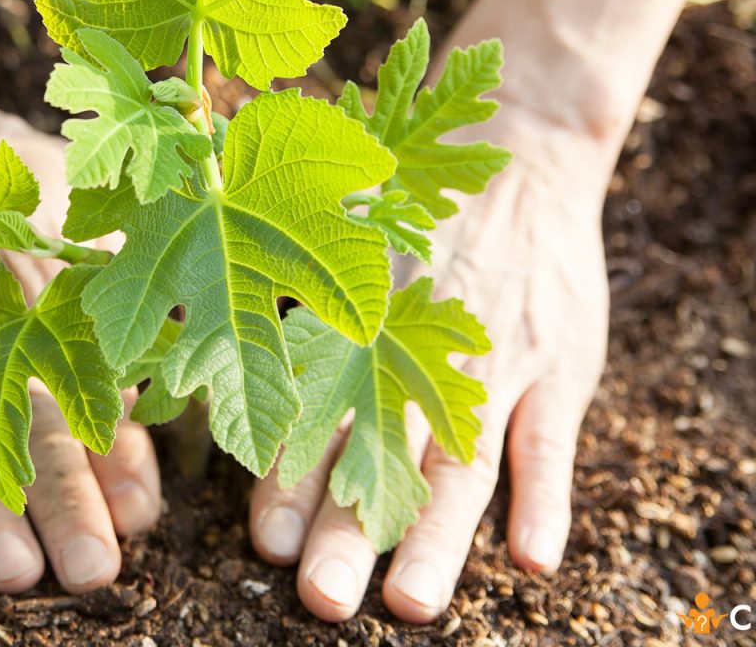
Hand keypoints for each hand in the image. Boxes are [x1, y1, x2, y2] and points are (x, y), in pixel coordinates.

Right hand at [0, 90, 160, 594]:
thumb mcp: (58, 198)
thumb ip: (110, 272)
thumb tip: (174, 350)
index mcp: (40, 283)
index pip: (85, 381)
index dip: (113, 448)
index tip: (142, 513)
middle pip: (25, 414)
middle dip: (63, 499)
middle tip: (94, 573)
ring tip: (13, 573)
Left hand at [249, 110, 612, 621]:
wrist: (520, 154)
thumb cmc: (411, 219)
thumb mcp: (341, 250)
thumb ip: (287, 314)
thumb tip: (198, 365)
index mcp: (357, 336)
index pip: (315, 420)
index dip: (289, 481)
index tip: (265, 542)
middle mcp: (416, 359)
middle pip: (380, 456)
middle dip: (349, 530)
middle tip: (320, 600)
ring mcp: (492, 367)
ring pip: (463, 464)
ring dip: (438, 537)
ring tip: (412, 604)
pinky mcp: (557, 368)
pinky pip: (551, 442)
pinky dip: (546, 499)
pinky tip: (534, 560)